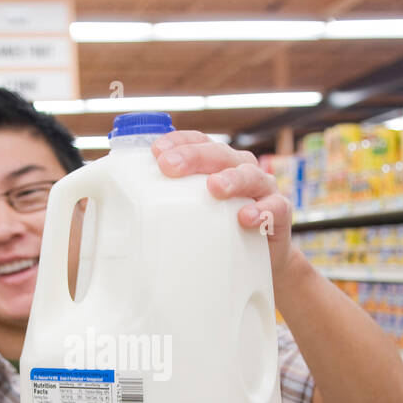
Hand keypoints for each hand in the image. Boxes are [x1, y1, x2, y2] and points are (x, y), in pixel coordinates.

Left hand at [151, 130, 300, 284]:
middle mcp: (240, 168)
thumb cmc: (220, 232)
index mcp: (217, 163)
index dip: (178, 141)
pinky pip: (274, 208)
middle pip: (219, 153)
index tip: (156, 152)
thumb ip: (168, 205)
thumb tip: (122, 212)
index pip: (198, 141)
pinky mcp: (279, 213)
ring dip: (230, 179)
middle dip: (194, 157)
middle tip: (170, 167)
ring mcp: (261, 189)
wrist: (261, 261)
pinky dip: (261, 211)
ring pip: (248, 175)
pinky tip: (245, 218)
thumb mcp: (192, 215)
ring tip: (214, 188)